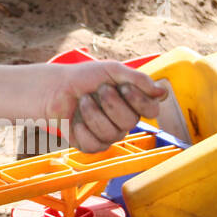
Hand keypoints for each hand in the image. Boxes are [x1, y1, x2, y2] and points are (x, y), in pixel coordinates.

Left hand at [47, 62, 167, 152]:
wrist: (54, 89)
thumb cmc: (83, 78)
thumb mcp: (112, 70)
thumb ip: (138, 79)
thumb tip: (162, 92)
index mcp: (133, 102)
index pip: (152, 110)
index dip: (139, 100)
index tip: (123, 87)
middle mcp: (124, 121)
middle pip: (131, 122)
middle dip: (112, 103)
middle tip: (99, 90)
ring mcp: (108, 134)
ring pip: (112, 134)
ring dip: (93, 114)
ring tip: (83, 101)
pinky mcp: (91, 145)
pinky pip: (94, 145)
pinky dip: (82, 129)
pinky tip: (74, 120)